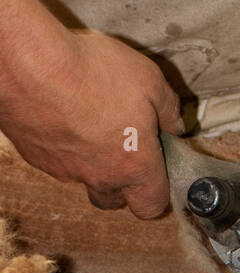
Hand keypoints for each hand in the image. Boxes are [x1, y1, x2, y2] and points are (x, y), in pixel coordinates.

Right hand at [1, 30, 182, 218]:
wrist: (31, 67)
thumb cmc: (95, 72)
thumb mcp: (151, 80)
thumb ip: (169, 110)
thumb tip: (175, 127)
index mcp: (133, 164)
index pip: (151, 205)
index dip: (159, 190)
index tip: (160, 164)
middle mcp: (98, 176)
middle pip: (115, 200)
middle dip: (126, 182)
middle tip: (129, 144)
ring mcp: (63, 170)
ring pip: (86, 178)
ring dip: (95, 161)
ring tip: (95, 122)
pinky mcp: (37, 157)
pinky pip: (59, 161)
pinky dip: (67, 145)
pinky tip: (68, 114)